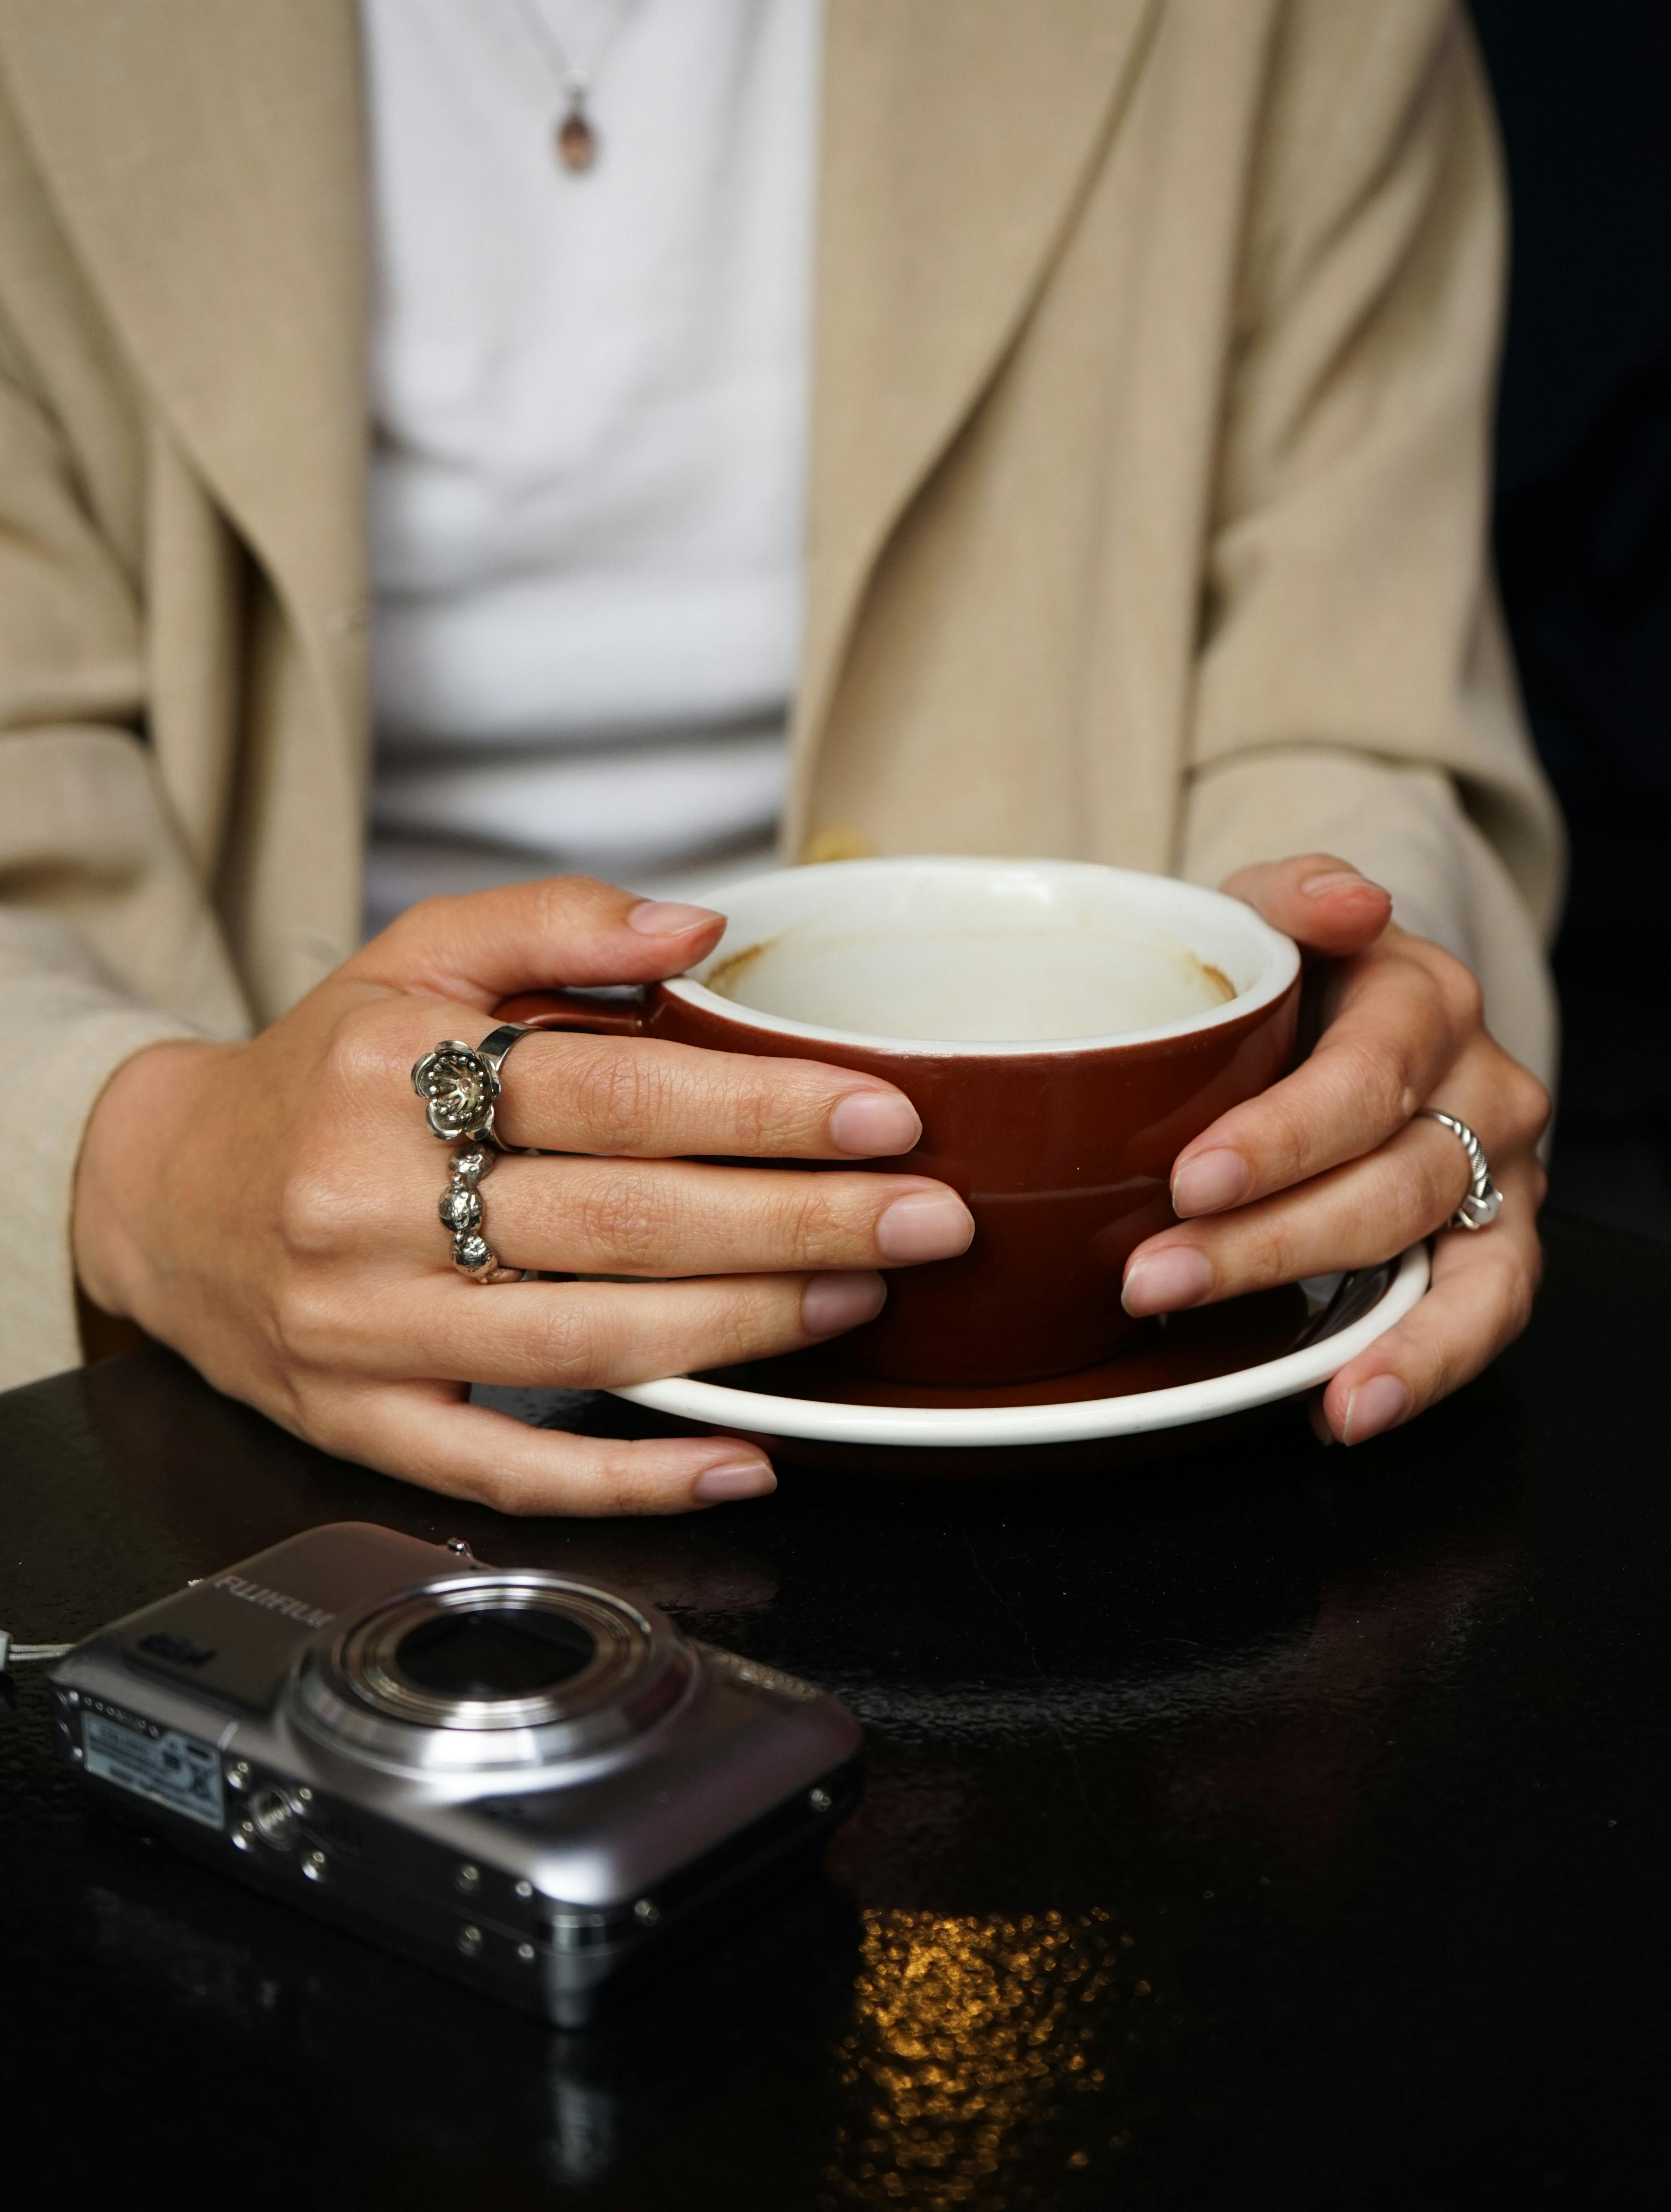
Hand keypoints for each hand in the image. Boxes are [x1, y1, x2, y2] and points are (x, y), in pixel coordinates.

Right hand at [72, 877, 972, 1514]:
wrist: (159, 1191)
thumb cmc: (320, 1070)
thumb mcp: (416, 956)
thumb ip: (559, 923)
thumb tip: (704, 927)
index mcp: (392, 1074)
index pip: (608, 1091)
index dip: (756, 1104)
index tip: (882, 1112)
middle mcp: (370, 1207)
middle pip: (618, 1222)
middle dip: (794, 1221)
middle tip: (924, 1219)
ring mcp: (363, 1331)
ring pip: (585, 1345)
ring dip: (743, 1330)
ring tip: (863, 1299)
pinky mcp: (360, 1426)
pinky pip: (508, 1472)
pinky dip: (633, 1481)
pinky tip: (743, 1463)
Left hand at [1118, 855, 1549, 1443]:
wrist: (1342, 1009)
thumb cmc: (1290, 976)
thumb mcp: (1269, 911)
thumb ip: (1295, 894)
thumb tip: (1347, 901)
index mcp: (1426, 999)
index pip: (1363, 1077)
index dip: (1280, 1137)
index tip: (1189, 1179)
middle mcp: (1482, 1088)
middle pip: (1389, 1182)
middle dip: (1266, 1244)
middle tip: (1153, 1280)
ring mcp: (1501, 1174)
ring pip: (1443, 1260)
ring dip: (1360, 1331)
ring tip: (1291, 1386)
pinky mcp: (1502, 1242)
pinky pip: (1485, 1317)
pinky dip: (1422, 1369)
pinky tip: (1345, 1410)